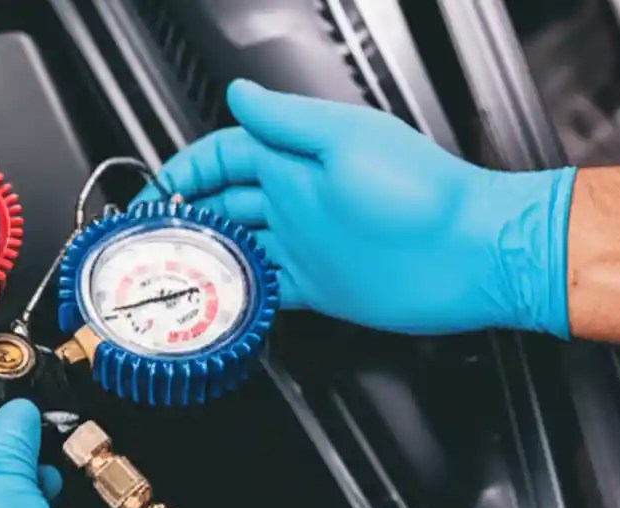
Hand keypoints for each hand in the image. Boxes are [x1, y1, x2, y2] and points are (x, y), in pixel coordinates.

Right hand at [134, 79, 576, 336]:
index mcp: (296, 160)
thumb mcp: (345, 140)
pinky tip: (215, 302)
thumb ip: (285, 121)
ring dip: (203, 256)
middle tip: (147, 239)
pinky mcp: (316, 284)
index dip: (183, 171)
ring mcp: (304, 243)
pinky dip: (236, 294)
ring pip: (236, 247)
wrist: (472, 255)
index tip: (152, 192)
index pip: (222, 156)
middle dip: (181, 216)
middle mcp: (295, 200)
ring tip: (168, 273)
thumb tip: (240, 94)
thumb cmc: (422, 194)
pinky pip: (263, 288)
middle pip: (222, 203)